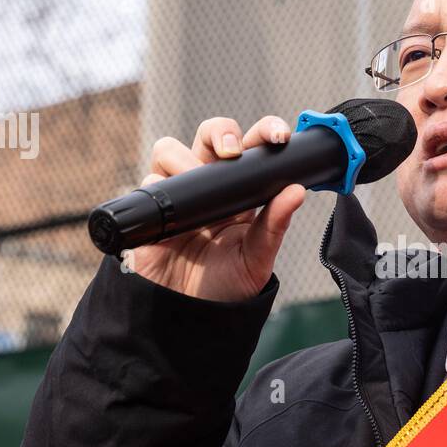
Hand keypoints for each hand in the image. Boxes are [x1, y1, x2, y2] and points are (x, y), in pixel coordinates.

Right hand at [127, 115, 305, 301]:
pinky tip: (175, 213)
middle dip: (220, 132)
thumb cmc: (227, 286)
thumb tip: (297, 191)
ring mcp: (178, 193)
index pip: (253, 146)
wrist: (189, 315)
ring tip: (196, 184)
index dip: (264, 131)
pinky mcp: (151, 208)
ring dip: (183, 158)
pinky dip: (161, 188)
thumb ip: (274, 226)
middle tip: (231, 153)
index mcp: (242, 190)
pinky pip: (149, 182)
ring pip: (169, 149)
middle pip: (210, 134)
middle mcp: (209, 185)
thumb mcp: (257, 259)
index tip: (279, 136)